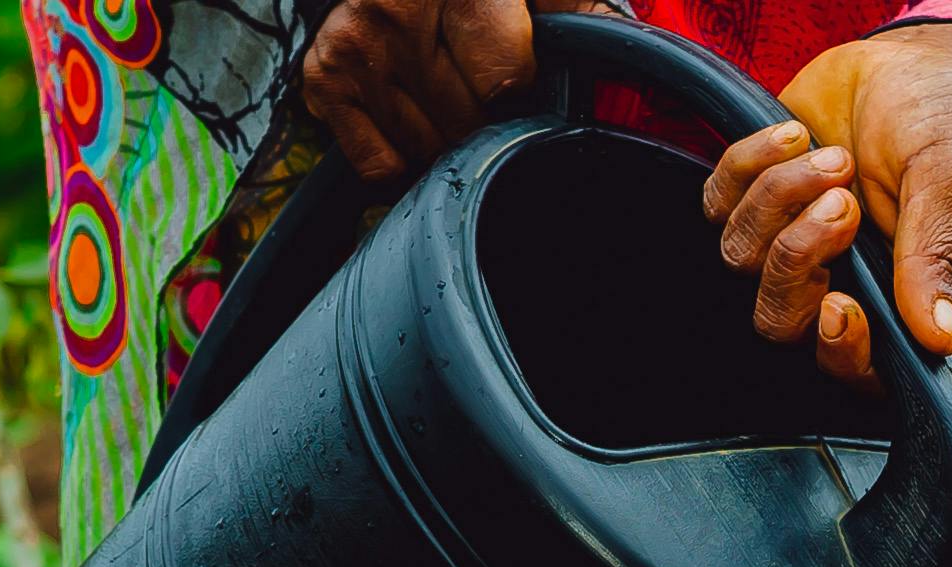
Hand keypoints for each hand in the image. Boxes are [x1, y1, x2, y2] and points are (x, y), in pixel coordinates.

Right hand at [306, 0, 588, 182]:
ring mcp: (357, 49)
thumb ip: (573, 7)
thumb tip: (626, 45)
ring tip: (445, 100)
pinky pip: (382, 165)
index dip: (521, 95)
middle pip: (468, 124)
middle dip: (486, 121)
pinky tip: (413, 120)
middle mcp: (396, 12)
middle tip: (480, 93)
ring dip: (447, 141)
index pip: (504, 83)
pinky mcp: (325, 80)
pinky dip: (403, 160)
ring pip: (428, 149)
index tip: (519, 82)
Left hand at [701, 23, 951, 385]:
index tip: (841, 305)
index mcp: (894, 305)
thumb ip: (936, 258)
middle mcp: (836, 286)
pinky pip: (718, 203)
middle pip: (778, 322)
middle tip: (843, 202)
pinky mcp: (752, 198)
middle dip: (798, 260)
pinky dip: (750, 163)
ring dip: (780, 200)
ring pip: (742, 260)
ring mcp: (787, 244)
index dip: (838, 351)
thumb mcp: (950, 186)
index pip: (855, 370)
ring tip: (834, 159)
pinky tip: (797, 134)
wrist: (911, 63)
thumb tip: (942, 339)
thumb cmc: (943, 128)